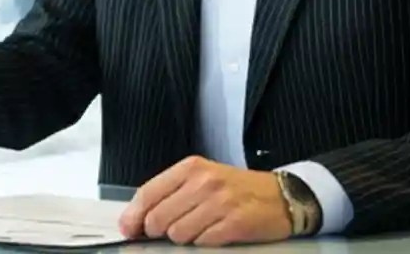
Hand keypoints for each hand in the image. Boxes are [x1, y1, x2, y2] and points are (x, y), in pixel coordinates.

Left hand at [118, 156, 291, 246]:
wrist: (281, 196)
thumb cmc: (237, 189)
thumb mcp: (202, 179)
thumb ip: (170, 194)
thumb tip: (137, 220)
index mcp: (191, 168)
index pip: (148, 192)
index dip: (134, 215)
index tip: (128, 229)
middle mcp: (204, 182)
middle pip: (158, 218)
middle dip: (160, 231)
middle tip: (172, 230)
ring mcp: (220, 202)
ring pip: (178, 234)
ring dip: (185, 238)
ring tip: (201, 228)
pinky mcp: (235, 223)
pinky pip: (202, 243)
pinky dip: (205, 243)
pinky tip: (216, 232)